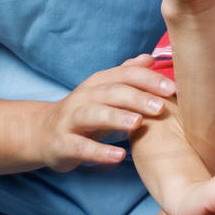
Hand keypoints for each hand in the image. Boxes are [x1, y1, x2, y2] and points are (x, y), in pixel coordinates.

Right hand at [37, 56, 175, 171]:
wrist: (41, 133)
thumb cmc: (84, 112)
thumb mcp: (104, 91)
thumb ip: (127, 75)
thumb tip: (150, 58)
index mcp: (98, 82)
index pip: (125, 75)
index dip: (149, 80)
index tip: (173, 88)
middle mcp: (84, 97)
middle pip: (112, 92)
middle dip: (137, 98)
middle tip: (161, 106)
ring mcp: (70, 120)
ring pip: (93, 115)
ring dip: (116, 118)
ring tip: (137, 123)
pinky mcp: (62, 144)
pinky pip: (81, 147)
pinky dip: (99, 152)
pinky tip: (119, 156)